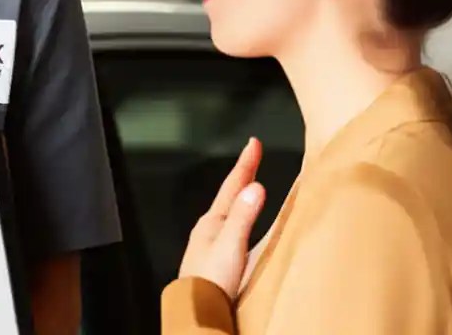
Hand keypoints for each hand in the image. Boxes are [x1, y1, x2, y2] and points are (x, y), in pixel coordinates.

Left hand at [178, 137, 265, 298]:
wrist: (196, 308)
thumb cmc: (211, 278)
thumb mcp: (230, 244)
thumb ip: (243, 217)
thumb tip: (255, 186)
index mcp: (213, 221)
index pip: (232, 185)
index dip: (245, 163)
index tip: (254, 142)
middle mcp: (210, 227)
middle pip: (230, 194)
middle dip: (243, 174)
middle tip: (253, 155)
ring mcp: (211, 241)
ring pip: (231, 211)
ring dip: (242, 195)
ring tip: (251, 182)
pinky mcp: (217, 256)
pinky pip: (233, 227)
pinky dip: (243, 216)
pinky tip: (245, 223)